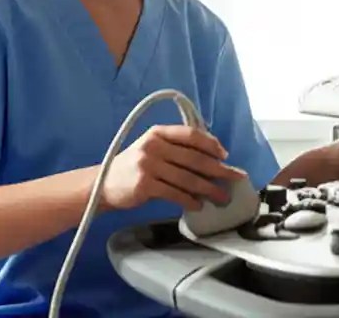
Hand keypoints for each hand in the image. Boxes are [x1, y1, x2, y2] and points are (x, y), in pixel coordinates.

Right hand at [101, 125, 249, 211]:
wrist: (102, 184)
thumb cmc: (133, 167)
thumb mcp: (150, 149)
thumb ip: (175, 149)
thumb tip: (211, 161)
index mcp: (157, 133)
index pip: (190, 134)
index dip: (211, 144)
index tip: (225, 155)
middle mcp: (153, 146)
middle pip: (194, 158)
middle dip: (219, 170)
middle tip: (236, 178)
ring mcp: (148, 165)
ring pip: (188, 179)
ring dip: (209, 189)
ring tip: (222, 197)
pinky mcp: (145, 185)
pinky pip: (175, 194)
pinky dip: (189, 201)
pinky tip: (198, 205)